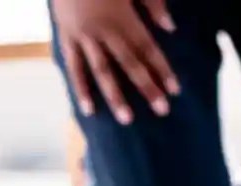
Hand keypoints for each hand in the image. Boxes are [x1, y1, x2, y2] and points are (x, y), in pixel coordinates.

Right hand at [52, 0, 180, 124]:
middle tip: (162, 111)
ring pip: (102, 71)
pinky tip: (88, 109)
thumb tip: (170, 27)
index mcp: (123, 16)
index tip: (175, 90)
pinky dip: (80, 88)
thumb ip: (152, 3)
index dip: (162, 69)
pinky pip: (74, 66)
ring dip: (115, 96)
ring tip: (126, 119)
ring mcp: (83, 36)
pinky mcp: (66, 36)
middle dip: (147, 87)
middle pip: (129, 64)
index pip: (147, 48)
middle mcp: (104, 30)